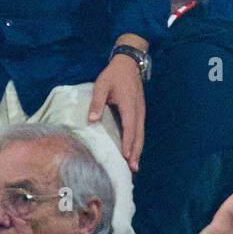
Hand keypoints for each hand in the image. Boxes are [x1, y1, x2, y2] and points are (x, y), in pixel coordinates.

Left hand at [88, 54, 144, 171]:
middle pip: (138, 135)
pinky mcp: (139, 111)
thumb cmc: (113, 75)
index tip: (126, 157)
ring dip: (138, 150)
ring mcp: (141, 111)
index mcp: (129, 105)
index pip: (129, 127)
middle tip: (132, 170)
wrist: (128, 64)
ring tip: (134, 166)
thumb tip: (92, 120)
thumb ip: (97, 102)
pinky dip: (137, 142)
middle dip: (136, 152)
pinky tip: (134, 151)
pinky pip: (140, 130)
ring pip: (141, 134)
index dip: (128, 143)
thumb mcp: (101, 85)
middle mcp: (138, 111)